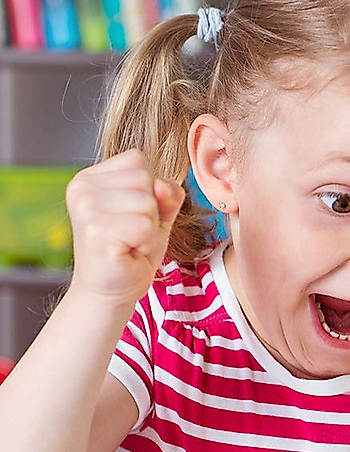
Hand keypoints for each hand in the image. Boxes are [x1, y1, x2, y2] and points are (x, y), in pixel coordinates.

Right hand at [65, 150, 184, 307]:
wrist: (111, 291)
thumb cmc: (132, 249)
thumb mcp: (158, 213)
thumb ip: (167, 192)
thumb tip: (161, 186)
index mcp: (89, 177)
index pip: (138, 160)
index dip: (149, 191)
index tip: (131, 215)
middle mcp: (81, 188)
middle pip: (145, 179)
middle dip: (151, 211)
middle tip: (131, 233)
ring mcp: (86, 209)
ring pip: (148, 203)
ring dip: (149, 229)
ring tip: (129, 243)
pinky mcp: (97, 233)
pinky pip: (145, 226)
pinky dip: (146, 243)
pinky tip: (127, 252)